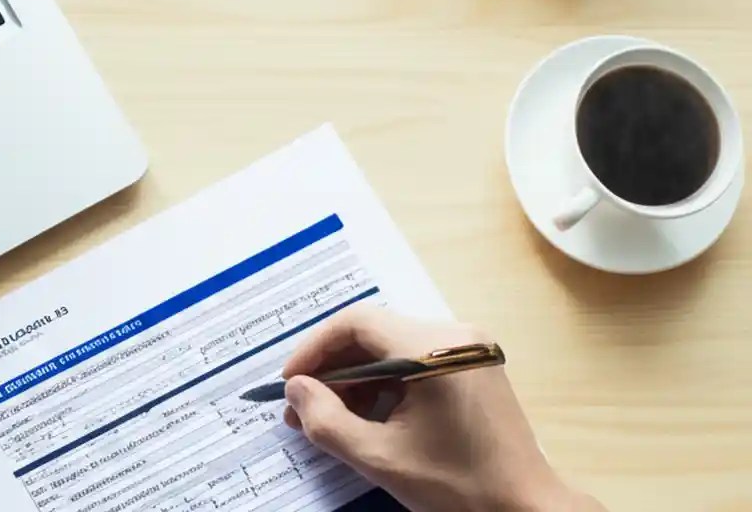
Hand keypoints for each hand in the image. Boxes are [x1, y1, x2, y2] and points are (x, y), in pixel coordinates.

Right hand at [282, 306, 603, 511]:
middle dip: (331, 369)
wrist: (527, 509)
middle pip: (373, 334)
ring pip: (391, 349)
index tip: (289, 382)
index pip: (357, 323)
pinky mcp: (473, 367)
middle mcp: (454, 335)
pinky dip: (384, 385)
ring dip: (355, 379)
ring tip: (327, 418)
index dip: (314, 348)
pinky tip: (364, 418)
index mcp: (434, 349)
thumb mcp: (381, 458)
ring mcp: (468, 349)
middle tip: (300, 406)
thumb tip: (296, 390)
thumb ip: (327, 421)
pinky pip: (414, 361)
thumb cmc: (459, 487)